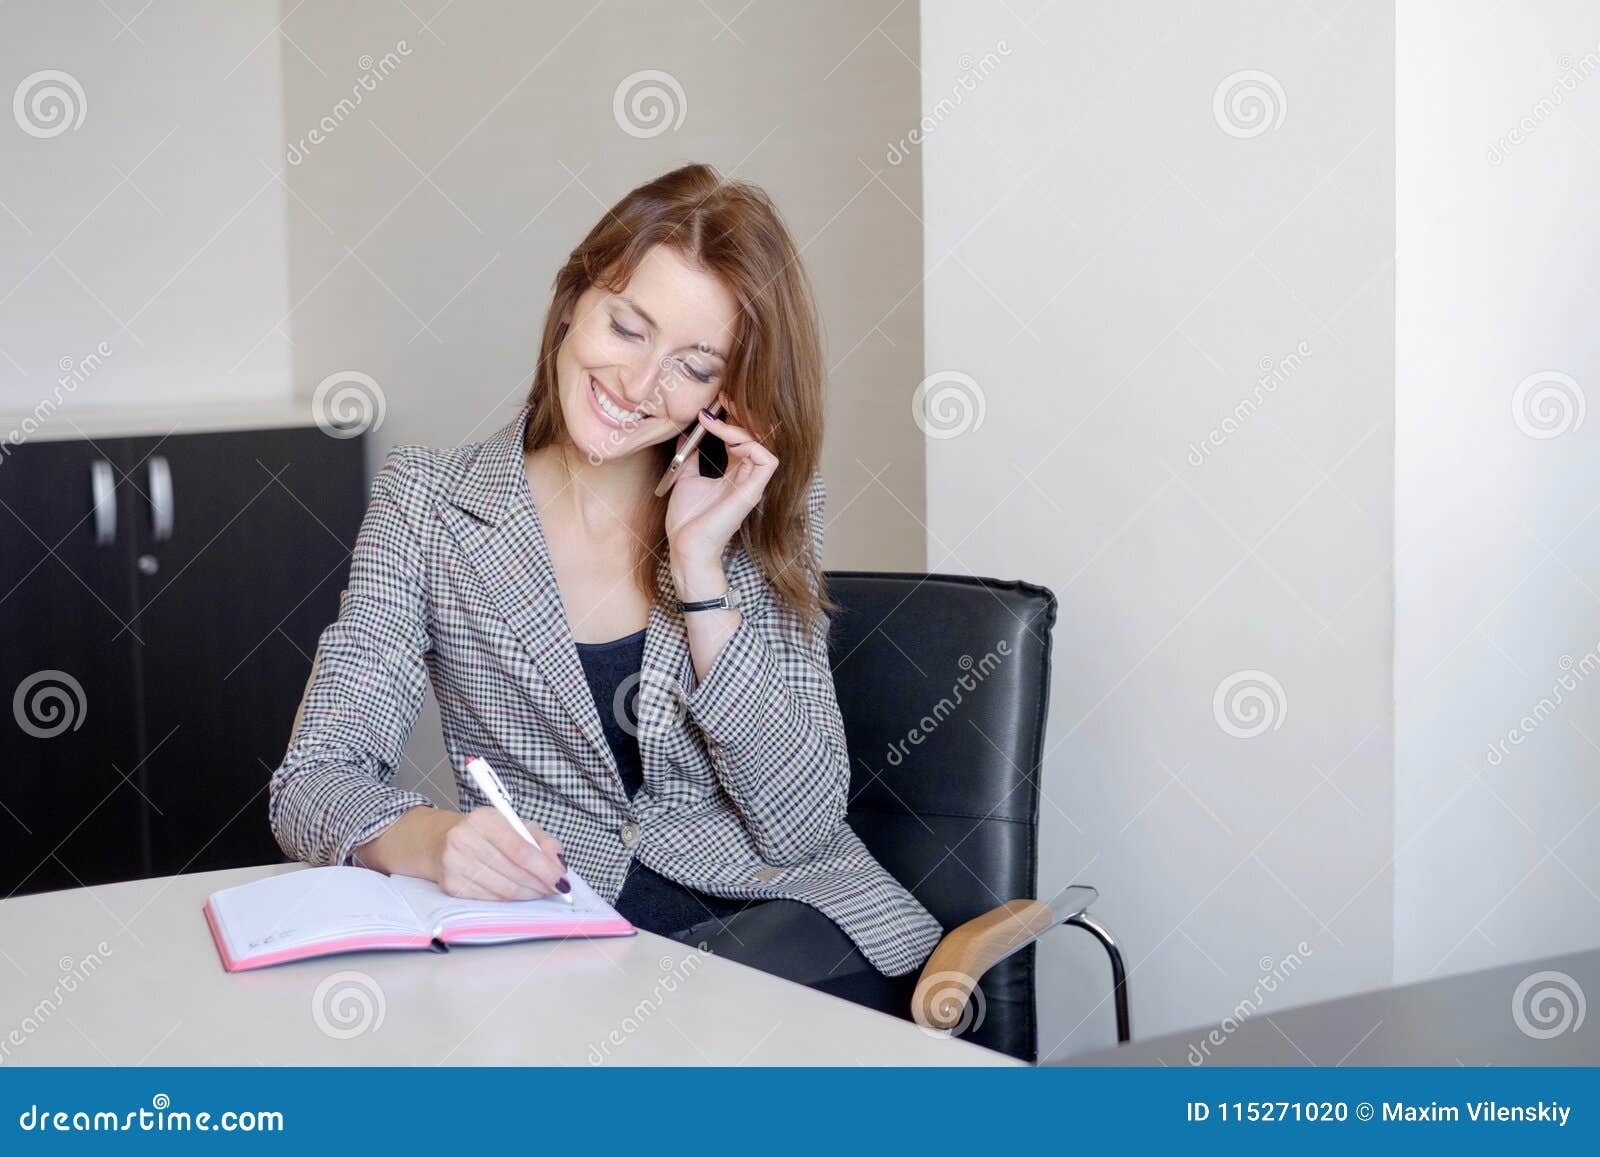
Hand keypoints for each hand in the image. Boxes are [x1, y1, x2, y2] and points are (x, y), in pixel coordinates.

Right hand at [431, 807, 568, 901]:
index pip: (519, 848)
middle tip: (555, 888)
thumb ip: (543, 841)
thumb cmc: (486, 834)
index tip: (561, 879)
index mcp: (483, 819)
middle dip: (540, 883)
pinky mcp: (450, 885)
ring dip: (528, 894)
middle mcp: (464, 839)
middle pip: (513, 871)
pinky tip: (519, 893)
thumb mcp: (516, 826)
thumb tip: (559, 863)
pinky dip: (511, 899)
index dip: (544, 868)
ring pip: (503, 889)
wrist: (442, 843)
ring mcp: (454, 864)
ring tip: (540, 890)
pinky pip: (491, 899)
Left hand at [664, 401, 778, 574]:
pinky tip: (726, 439)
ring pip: (763, 444)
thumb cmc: (687, 521)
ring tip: (715, 422)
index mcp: (734, 474)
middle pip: (757, 437)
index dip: (733, 418)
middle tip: (723, 398)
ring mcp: (752, 485)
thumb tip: (687, 432)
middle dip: (743, 414)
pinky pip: (767, 460)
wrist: (685, 547)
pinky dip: (750, 444)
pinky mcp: (752, 492)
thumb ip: (691, 456)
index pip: (743, 438)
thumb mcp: (685, 477)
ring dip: (740, 428)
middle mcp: (747, 478)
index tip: (715, 403)